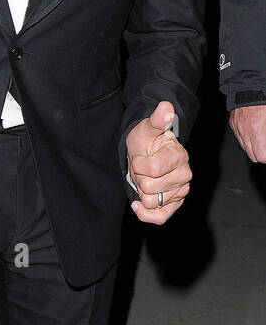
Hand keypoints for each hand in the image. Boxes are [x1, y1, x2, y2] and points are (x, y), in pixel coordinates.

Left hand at [126, 100, 189, 224]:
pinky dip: (145, 213)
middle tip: (142, 169)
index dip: (138, 164)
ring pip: (152, 203)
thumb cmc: (146, 142)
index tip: (140, 157)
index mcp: (179, 156)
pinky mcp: (174, 204)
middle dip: (139, 179)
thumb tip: (166, 107)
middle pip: (149, 188)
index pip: (151, 169)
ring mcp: (181, 191)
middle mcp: (184, 175)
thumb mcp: (146, 128)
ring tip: (145, 179)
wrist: (147, 154)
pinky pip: (159, 217)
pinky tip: (139, 203)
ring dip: (141, 192)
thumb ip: (156, 120)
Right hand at [230, 105, 265, 162]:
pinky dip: (248, 138)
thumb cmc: (263, 100)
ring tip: (262, 140)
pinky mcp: (234, 123)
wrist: (250, 85)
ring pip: (246, 148)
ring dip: (255, 147)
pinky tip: (255, 131)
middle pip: (254, 156)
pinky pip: (241, 137)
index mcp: (257, 131)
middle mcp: (245, 132)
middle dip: (262, 154)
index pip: (261, 156)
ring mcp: (238, 128)